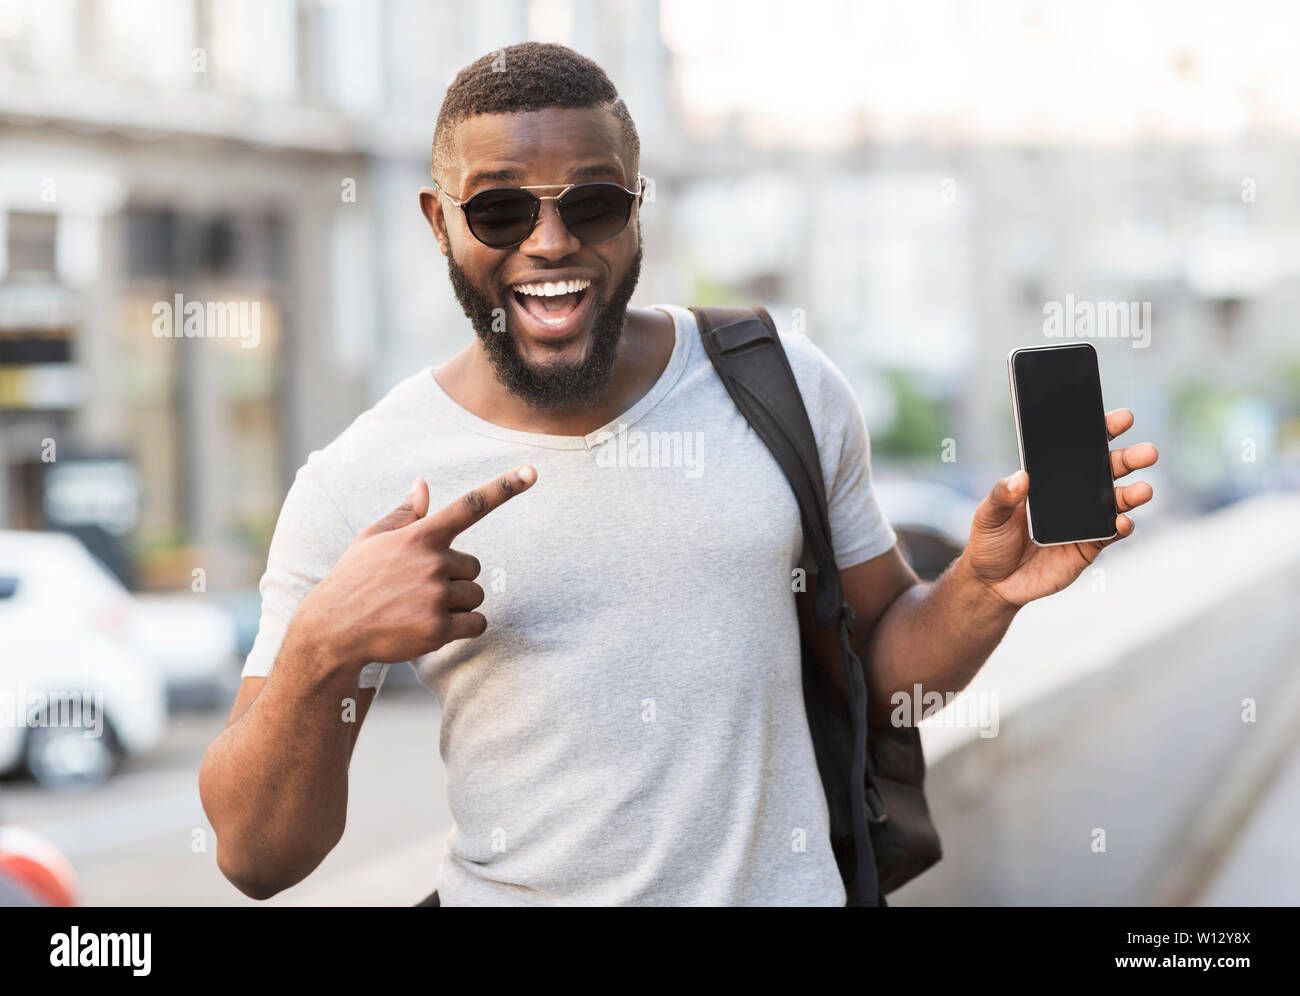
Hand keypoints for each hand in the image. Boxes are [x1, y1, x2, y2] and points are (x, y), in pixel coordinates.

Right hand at [297, 466, 537, 667]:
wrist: (333, 629)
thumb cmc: (355, 579)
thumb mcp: (372, 539)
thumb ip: (405, 514)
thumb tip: (422, 484)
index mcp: (420, 535)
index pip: (470, 506)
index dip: (504, 487)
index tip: (531, 471)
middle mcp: (432, 561)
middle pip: (473, 567)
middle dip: (454, 578)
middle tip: (418, 589)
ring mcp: (435, 595)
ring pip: (475, 596)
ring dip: (457, 604)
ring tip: (419, 608)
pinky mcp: (438, 628)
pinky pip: (476, 624)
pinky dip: (464, 628)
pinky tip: (432, 627)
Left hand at [962, 409, 1156, 607]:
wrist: (993, 583)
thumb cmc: (989, 541)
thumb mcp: (987, 515)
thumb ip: (1002, 496)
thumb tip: (1021, 477)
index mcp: (1050, 479)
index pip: (1078, 450)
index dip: (1101, 432)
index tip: (1123, 419)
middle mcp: (1072, 495)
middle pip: (1107, 471)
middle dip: (1129, 459)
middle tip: (1147, 452)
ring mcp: (1083, 520)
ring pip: (1116, 501)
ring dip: (1132, 494)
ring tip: (1143, 490)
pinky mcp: (1088, 546)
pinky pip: (1110, 534)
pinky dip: (1120, 527)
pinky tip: (1123, 522)